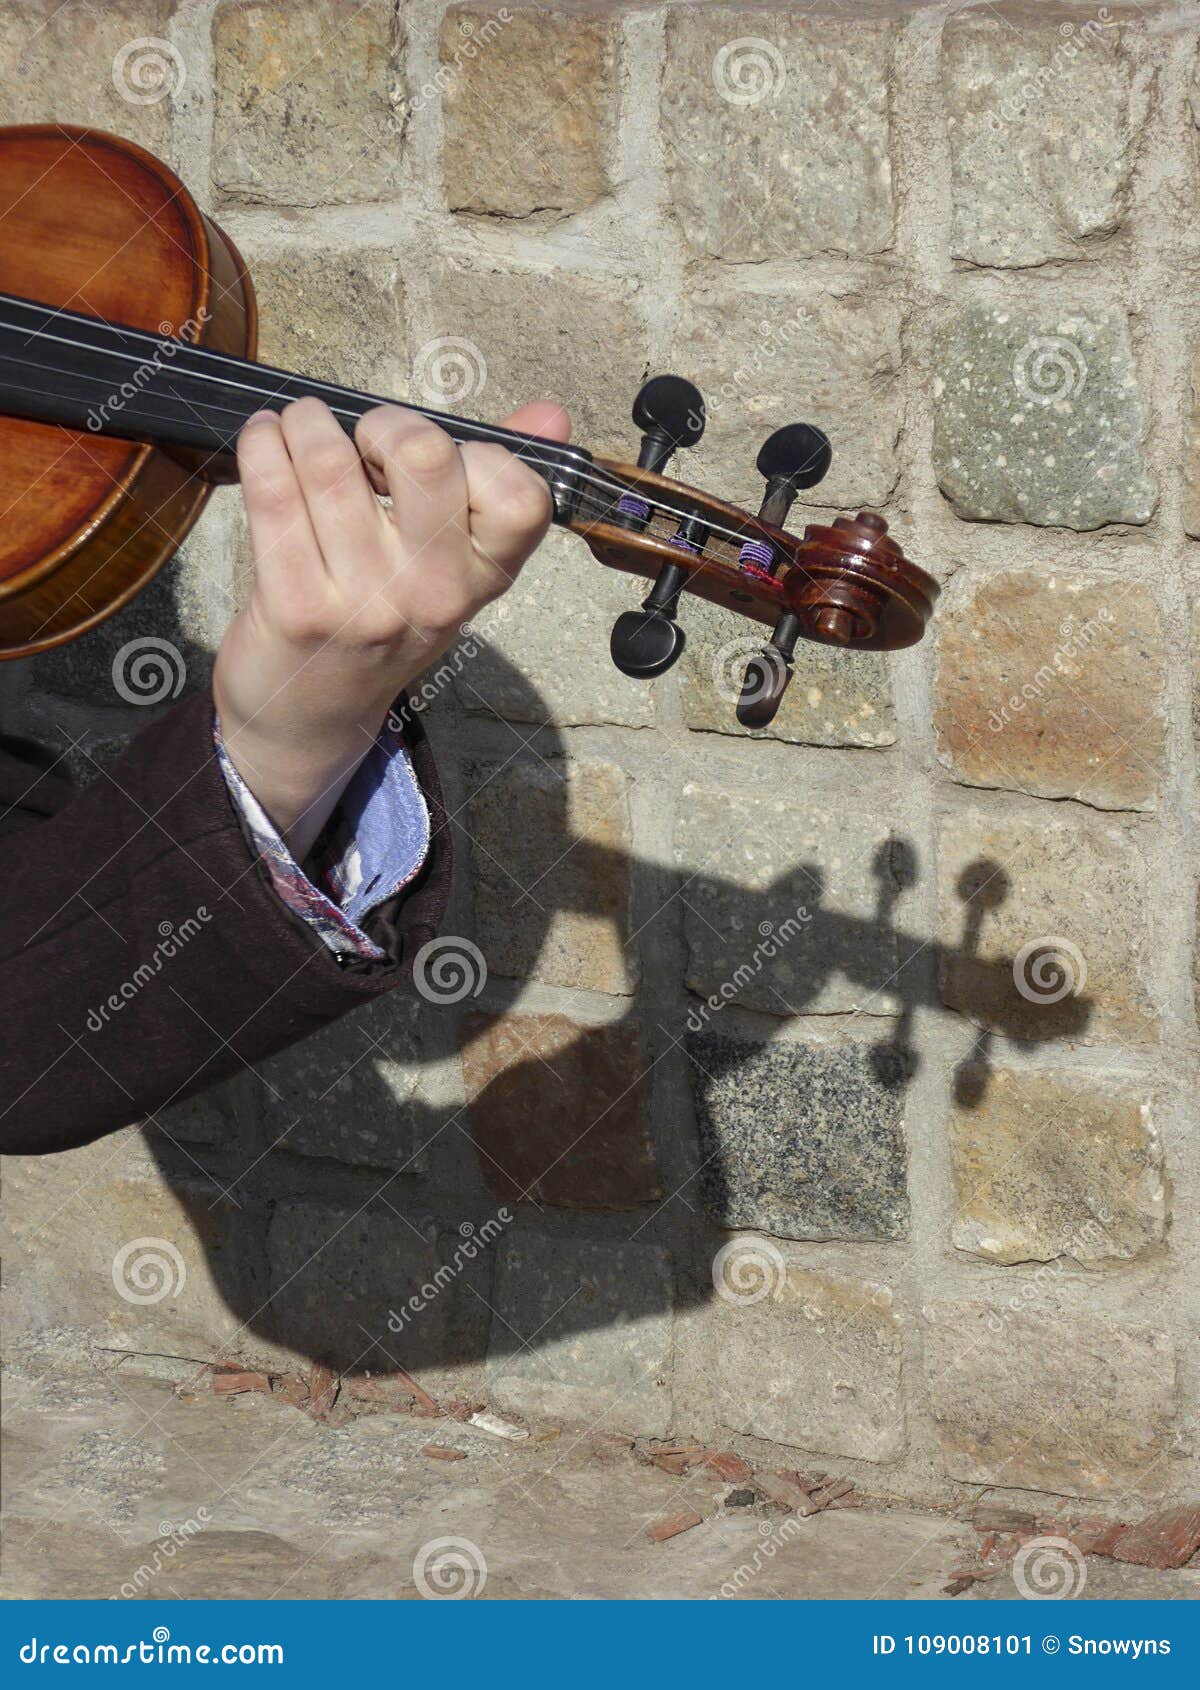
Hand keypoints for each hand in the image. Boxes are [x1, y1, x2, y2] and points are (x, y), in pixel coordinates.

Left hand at [213, 395, 568, 859]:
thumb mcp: (452, 564)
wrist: (312, 714)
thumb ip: (499, 483)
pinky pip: (272, 493)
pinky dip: (262, 446)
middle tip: (363, 443)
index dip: (479, 454)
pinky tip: (264, 441)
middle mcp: (433, 595)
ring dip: (307, 424)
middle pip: (426, 455)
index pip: (521, 497)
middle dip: (385, 423)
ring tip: (299, 428)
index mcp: (483, 579)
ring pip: (331, 463)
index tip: (442, 462)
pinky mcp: (296, 607)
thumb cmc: (384, 616)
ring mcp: (364, 605)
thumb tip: (550, 414)